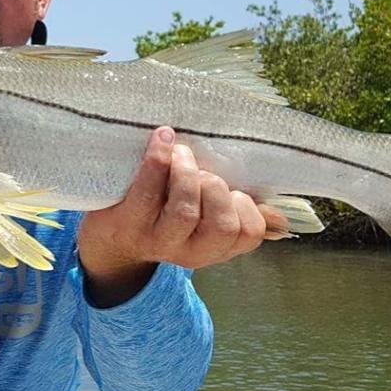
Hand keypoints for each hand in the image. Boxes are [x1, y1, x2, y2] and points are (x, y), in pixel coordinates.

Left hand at [77, 127, 290, 305]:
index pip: (249, 234)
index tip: (233, 189)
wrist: (110, 237)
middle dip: (217, 188)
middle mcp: (188, 252)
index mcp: (214, 248)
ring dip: (188, 173)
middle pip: (221, 225)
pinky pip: (147, 192)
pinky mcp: (126, 223)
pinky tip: (164, 138)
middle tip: (203, 171)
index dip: (247, 206)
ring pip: (186, 211)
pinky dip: (159, 160)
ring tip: (181, 154)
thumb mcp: (204, 221)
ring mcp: (155, 240)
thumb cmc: (165, 215)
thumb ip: (240, 216)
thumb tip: (280, 219)